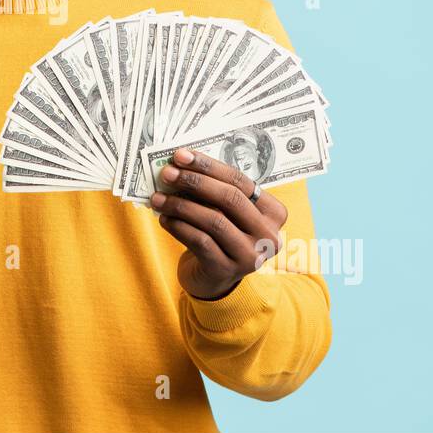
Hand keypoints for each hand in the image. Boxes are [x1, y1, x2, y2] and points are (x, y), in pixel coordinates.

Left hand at [149, 147, 287, 300]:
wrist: (212, 277)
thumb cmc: (219, 235)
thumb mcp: (225, 211)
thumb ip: (213, 190)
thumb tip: (180, 164)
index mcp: (273, 213)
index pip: (240, 180)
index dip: (208, 166)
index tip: (180, 155)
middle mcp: (268, 235)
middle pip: (229, 198)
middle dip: (194, 182)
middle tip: (167, 173)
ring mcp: (250, 255)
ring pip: (213, 220)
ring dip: (181, 205)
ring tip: (158, 198)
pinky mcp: (227, 270)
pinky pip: (200, 241)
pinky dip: (178, 226)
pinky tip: (164, 218)